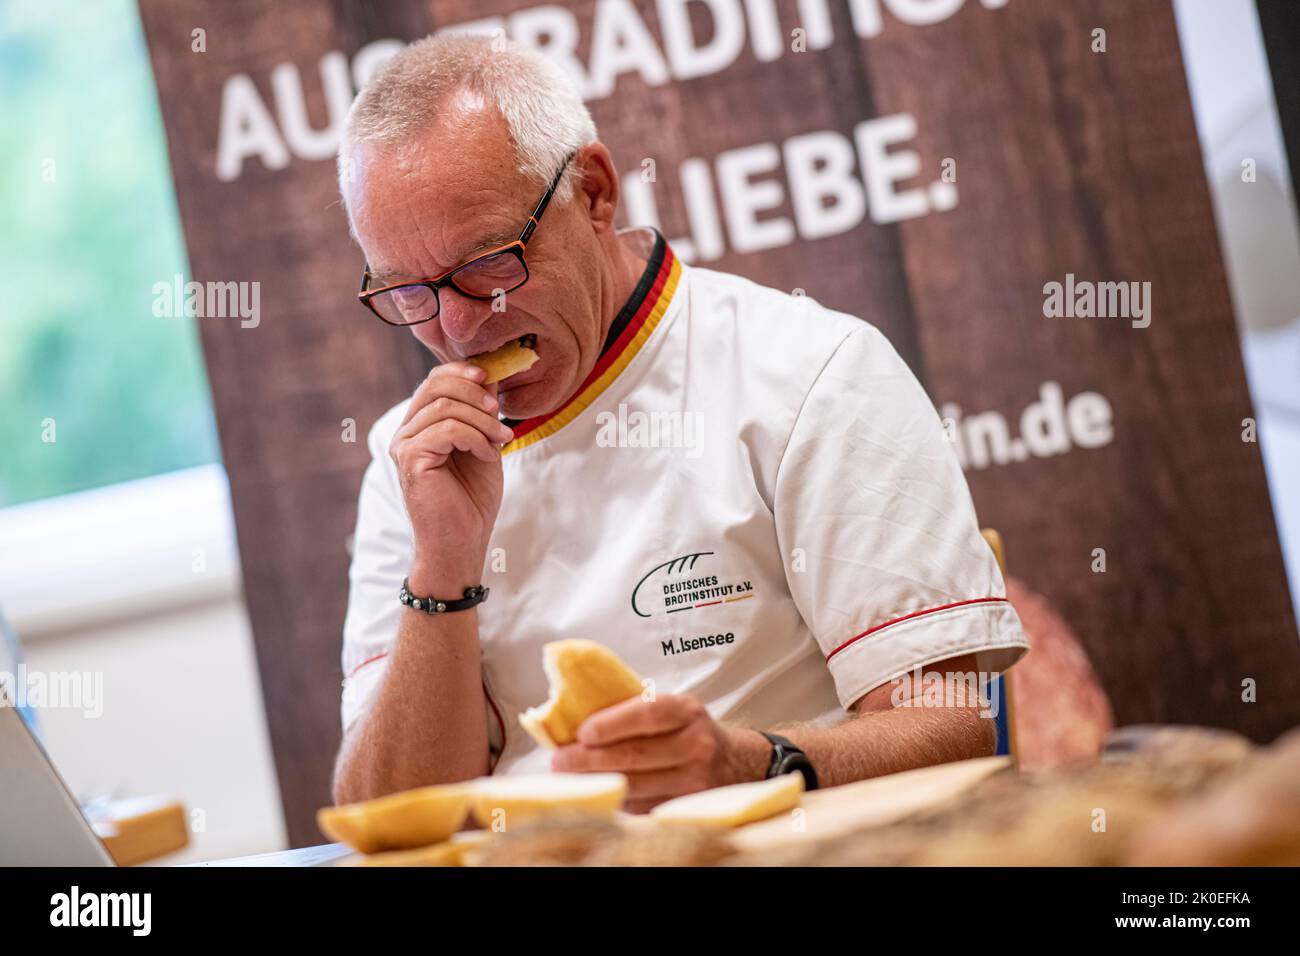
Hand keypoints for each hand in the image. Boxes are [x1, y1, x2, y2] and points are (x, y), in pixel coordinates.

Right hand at [389, 362, 512, 590]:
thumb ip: (482, 413)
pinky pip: (447, 429)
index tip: (490, 375)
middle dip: (475, 392)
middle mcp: (407, 432)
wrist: (462, 542)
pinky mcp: (410, 459)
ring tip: (502, 441)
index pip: (434, 380)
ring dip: (483, 421)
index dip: (461, 370)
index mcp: (421, 425)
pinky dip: (475, 437)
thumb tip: (491, 375)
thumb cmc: (472, 499)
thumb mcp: (484, 445)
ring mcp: (404, 445)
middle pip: (436, 385)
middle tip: (499, 412)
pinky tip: (487, 454)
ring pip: (446, 406)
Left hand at [550, 694, 769, 812]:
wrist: (736, 763)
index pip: (646, 714)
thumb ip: (635, 712)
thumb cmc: (687, 731)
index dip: (611, 724)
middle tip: (559, 760)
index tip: (582, 732)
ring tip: (569, 778)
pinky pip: (643, 806)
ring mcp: (694, 781)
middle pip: (635, 754)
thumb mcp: (673, 710)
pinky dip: (616, 800)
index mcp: (687, 711)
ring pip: (635, 784)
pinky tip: (597, 793)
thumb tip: (577, 723)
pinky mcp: (687, 807)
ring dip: (597, 781)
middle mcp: (696, 745)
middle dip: (590, 759)